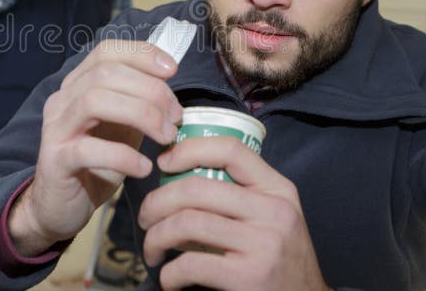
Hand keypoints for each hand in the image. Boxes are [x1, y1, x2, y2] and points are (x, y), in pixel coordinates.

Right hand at [8, 40, 182, 255]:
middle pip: (105, 74)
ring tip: (165, 137)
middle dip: (149, 90)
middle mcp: (62, 100)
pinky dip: (122, 155)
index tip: (172, 70)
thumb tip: (173, 94)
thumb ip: (140, 105)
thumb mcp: (123, 127)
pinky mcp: (55, 161)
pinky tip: (144, 167)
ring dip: (140, 115)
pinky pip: (87, 149)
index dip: (141, 54)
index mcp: (78, 85)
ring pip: (94, 102)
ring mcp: (55, 129)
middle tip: (175, 117)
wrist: (60, 207)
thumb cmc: (97, 163)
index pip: (106, 52)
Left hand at [138, 136, 331, 290]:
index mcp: (278, 188)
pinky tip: (169, 279)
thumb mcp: (274, 216)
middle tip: (146, 218)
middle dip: (157, 202)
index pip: (230, 149)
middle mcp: (274, 211)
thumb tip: (181, 174)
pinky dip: (170, 273)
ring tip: (152, 250)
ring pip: (187, 223)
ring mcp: (264, 244)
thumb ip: (242, 194)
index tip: (163, 163)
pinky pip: (192, 264)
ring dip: (156, 237)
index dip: (189, 149)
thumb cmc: (279, 258)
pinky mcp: (250, 277)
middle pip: (197, 188)